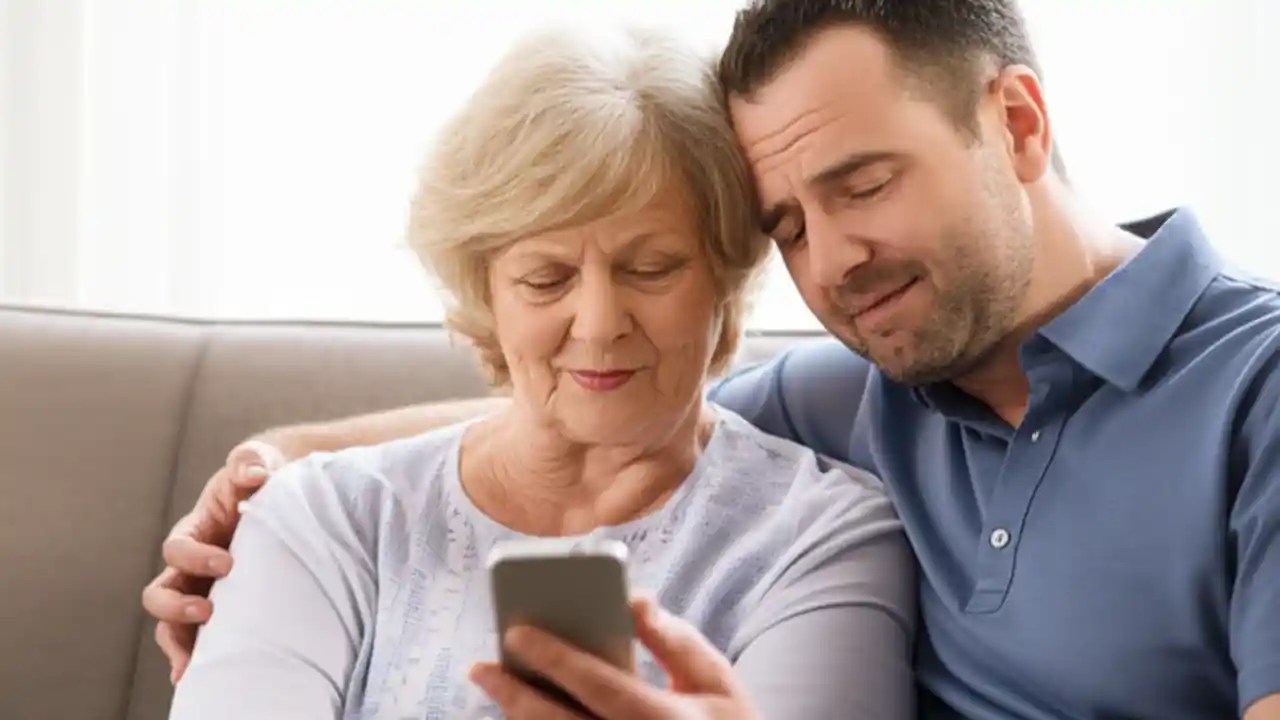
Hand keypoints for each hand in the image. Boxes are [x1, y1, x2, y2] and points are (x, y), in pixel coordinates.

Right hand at [141, 439, 286, 682]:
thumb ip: (251, 462)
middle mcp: (192, 564)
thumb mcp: (258, 463)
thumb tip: (252, 472)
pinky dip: (193, 656)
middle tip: (208, 611)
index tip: (228, 562)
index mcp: (196, 529)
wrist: (282, 491)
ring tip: (194, 662)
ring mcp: (203, 588)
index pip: (177, 547)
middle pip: (160, 593)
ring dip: (178, 642)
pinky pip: (196, 636)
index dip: (194, 557)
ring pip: (171, 623)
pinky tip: (198, 677)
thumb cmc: (264, 476)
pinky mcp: (222, 606)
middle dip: (176, 606)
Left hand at [470, 597, 758, 719]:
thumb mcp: (717, 680)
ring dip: (519, 718)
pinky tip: (522, 711)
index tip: (517, 632)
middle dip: (516, 695)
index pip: (603, 686)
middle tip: (481, 666)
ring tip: (494, 685)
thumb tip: (633, 600)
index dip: (558, 658)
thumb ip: (675, 640)